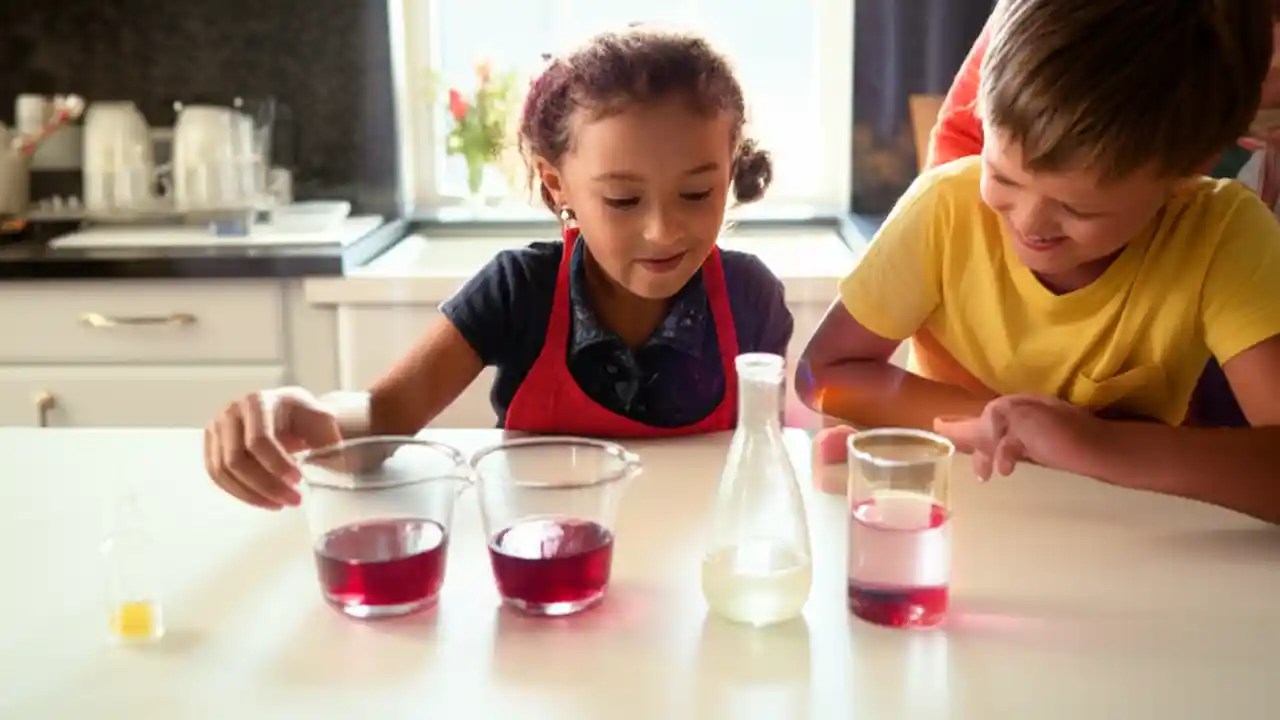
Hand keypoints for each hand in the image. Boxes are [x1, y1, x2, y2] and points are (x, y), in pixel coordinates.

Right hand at [204, 386, 342, 509]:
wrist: (291, 415)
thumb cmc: (307, 418)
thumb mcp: (323, 422)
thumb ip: (328, 441)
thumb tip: (334, 468)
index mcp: (258, 401)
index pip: (259, 440)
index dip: (277, 465)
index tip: (299, 481)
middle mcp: (231, 411)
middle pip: (237, 459)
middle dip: (266, 486)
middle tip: (293, 501)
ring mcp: (217, 428)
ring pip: (223, 471)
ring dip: (252, 495)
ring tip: (281, 504)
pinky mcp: (212, 445)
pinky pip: (217, 476)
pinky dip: (240, 493)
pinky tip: (264, 501)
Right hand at [932, 395, 1100, 479]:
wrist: (1105, 454)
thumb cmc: (1065, 438)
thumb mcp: (1026, 421)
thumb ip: (997, 418)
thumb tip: (980, 425)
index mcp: (1017, 405)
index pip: (983, 414)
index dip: (962, 423)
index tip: (938, 428)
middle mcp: (1025, 412)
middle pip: (990, 426)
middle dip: (974, 442)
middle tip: (966, 465)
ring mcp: (1038, 428)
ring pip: (1002, 439)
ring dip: (990, 454)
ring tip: (986, 474)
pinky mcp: (1049, 444)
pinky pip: (1017, 448)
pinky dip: (1007, 457)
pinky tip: (1007, 469)